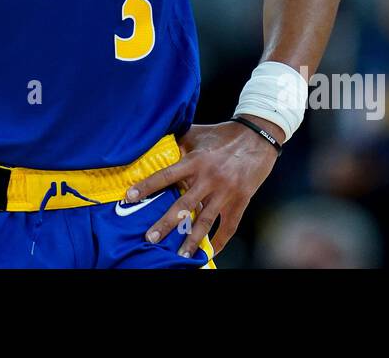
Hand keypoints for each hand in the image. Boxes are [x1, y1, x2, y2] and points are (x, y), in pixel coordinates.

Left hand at [123, 119, 280, 258]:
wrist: (258, 136)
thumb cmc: (224, 134)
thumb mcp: (197, 134)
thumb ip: (178, 143)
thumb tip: (156, 147)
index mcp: (196, 160)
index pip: (166, 176)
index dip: (147, 187)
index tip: (129, 198)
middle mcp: (209, 178)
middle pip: (183, 205)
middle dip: (165, 224)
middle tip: (150, 238)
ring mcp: (226, 192)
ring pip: (205, 221)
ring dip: (191, 239)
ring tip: (180, 254)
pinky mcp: (241, 200)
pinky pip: (229, 226)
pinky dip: (220, 241)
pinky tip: (211, 252)